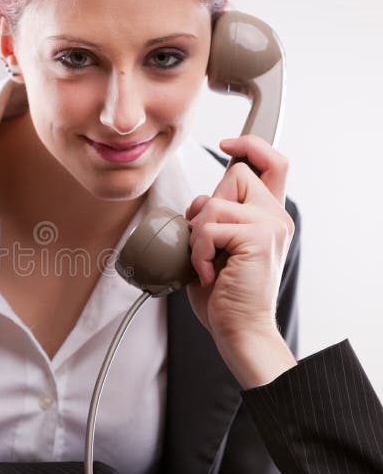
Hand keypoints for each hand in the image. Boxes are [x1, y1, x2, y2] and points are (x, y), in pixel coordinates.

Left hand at [185, 135, 296, 387]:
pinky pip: (209, 226)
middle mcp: (275, 217)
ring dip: (197, 235)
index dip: (250, 145)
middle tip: (207, 244)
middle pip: (234, 175)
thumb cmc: (224, 294)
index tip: (227, 144)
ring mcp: (270, 226)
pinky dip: (199, 251)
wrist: (238, 329)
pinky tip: (208, 272)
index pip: (273, 163)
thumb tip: (201, 201)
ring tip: (205, 261)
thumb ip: (218, 218)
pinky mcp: (259, 238)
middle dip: (206, 208)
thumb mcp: (219, 247)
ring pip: (215, 202)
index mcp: (268, 217)